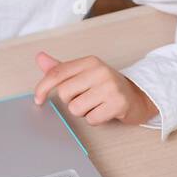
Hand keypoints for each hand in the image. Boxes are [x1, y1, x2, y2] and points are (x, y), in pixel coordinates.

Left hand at [32, 51, 158, 126]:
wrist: (138, 96)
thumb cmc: (106, 86)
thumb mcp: (83, 73)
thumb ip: (60, 68)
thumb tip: (40, 58)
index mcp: (89, 62)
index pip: (57, 73)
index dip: (43, 87)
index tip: (38, 99)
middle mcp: (100, 71)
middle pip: (64, 94)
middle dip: (71, 101)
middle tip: (86, 98)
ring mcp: (110, 87)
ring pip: (75, 109)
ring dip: (83, 112)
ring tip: (96, 104)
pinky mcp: (118, 104)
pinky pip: (91, 119)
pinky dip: (95, 119)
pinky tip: (104, 111)